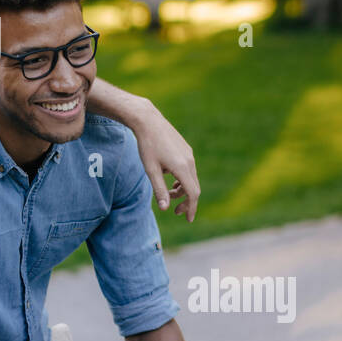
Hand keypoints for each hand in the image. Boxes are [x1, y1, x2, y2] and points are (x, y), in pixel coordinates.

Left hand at [133, 103, 199, 221]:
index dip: (191, 208)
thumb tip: (165, 208)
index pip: (193, 193)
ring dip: (182, 189)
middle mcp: (189, 161)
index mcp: (182, 167)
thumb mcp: (151, 170)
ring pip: (191, 178)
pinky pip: (188, 169)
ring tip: (169, 193)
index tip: (188, 219)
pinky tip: (170, 179)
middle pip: (194, 187)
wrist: (148, 121)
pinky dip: (182, 179)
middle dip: (186, 201)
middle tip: (175, 212)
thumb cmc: (147, 146)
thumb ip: (159, 190)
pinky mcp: (185, 149)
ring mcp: (189, 154)